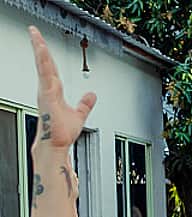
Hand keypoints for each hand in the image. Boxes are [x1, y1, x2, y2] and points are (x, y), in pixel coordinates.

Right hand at [29, 27, 95, 154]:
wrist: (57, 145)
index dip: (47, 56)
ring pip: (43, 66)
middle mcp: (47, 90)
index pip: (50, 69)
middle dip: (39, 46)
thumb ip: (85, 104)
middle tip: (33, 31)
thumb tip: (92, 94)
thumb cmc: (63, 133)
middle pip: (44, 63)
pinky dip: (44, 62)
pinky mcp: (46, 96)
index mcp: (53, 92)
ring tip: (35, 34)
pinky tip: (42, 50)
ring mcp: (45, 92)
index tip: (43, 43)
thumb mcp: (79, 115)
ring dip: (40, 49)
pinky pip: (45, 75)